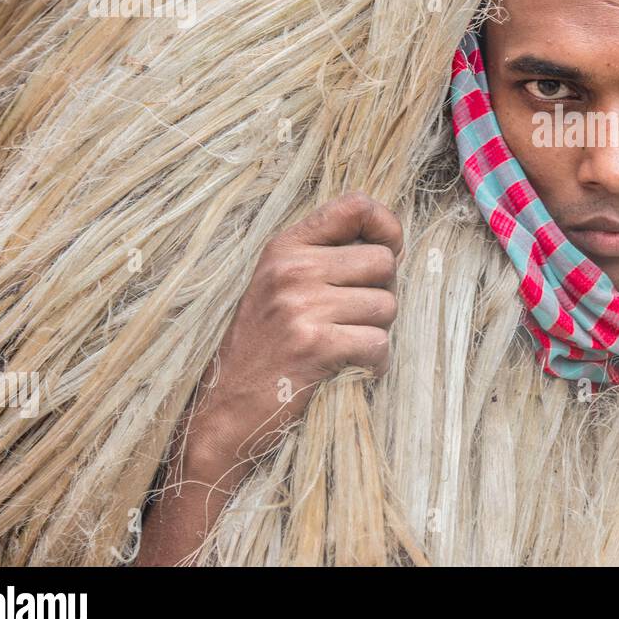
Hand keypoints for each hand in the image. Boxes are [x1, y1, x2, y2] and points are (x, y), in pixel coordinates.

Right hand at [185, 191, 402, 476]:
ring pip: (387, 305)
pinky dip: (375, 363)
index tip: (389, 250)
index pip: (356, 206)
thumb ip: (325, 257)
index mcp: (285, 247)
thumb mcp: (281, 286)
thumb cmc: (264, 349)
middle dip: (382, 293)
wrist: (226, 412)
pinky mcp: (313, 345)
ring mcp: (300, 306)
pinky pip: (378, 343)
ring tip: (346, 346)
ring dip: (377, 332)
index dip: (387, 227)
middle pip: (383, 261)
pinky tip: (351, 369)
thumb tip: (392, 245)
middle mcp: (291, 269)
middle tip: (355, 318)